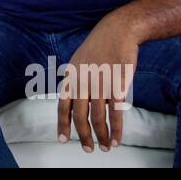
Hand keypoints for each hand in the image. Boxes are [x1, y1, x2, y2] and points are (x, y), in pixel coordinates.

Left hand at [58, 15, 139, 152]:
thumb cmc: (100, 46)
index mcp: (71, 76)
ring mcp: (99, 84)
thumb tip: (78, 101)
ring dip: (101, 136)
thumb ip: (77, 81)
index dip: (62, 124)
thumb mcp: (80, 61)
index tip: (63, 140)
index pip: (62, 105)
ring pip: (97, 117)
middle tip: (88, 149)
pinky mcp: (117, 85)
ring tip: (106, 147)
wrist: (118, 30)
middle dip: (83, 136)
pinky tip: (117, 139)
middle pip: (79, 115)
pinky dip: (116, 129)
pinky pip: (115, 113)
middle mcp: (83, 81)